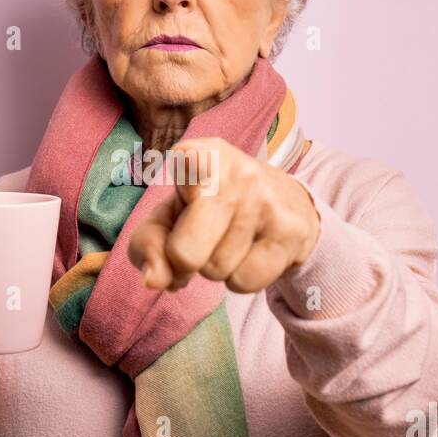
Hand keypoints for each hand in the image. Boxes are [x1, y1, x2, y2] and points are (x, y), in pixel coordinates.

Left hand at [127, 137, 321, 293]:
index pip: (164, 203)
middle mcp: (234, 170)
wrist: (286, 204)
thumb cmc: (211, 208)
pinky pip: (245, 281)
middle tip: (203, 240)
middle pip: (185, 253)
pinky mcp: (290, 229)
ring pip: (217, 270)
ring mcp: (265, 199)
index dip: (164, 229)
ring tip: (232, 240)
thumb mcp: (169, 216)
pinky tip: (253, 252)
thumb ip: (147, 244)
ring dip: (218, 268)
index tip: (184, 206)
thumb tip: (154, 281)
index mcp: (197, 155)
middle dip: (187, 261)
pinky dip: (242, 279)